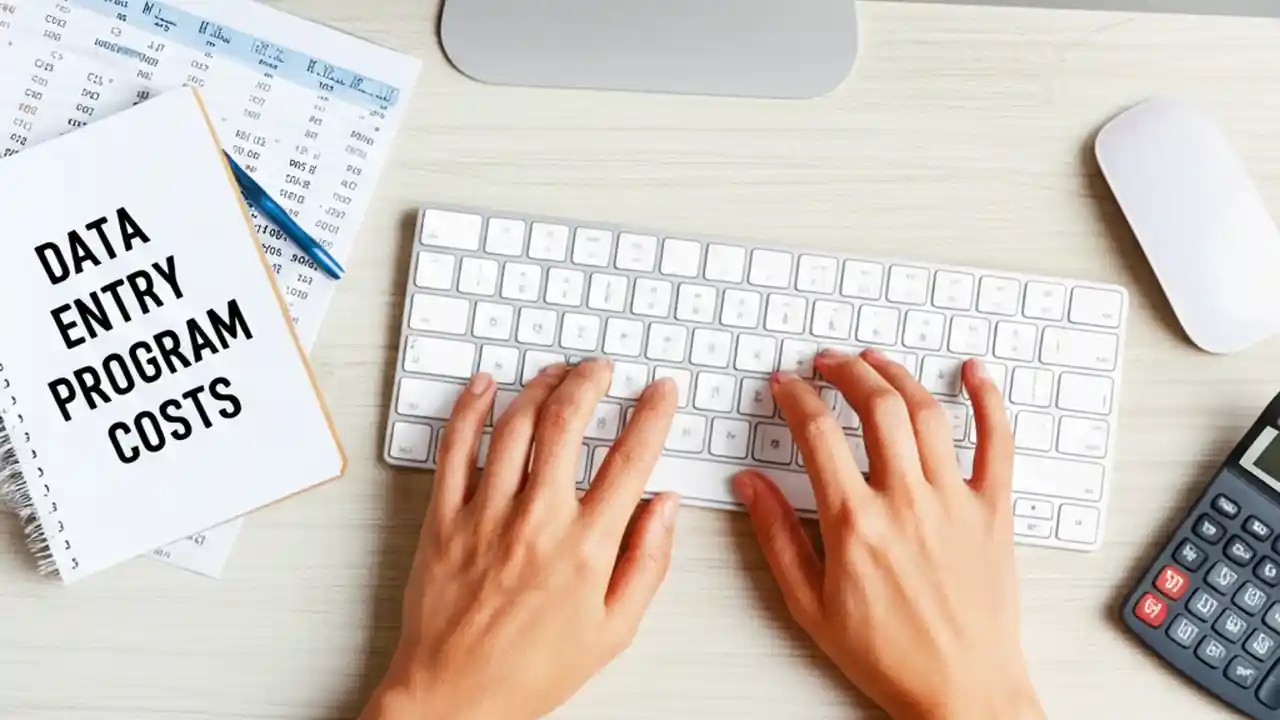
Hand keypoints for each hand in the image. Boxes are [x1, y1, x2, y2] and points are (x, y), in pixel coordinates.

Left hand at [362, 360, 679, 719]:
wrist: (454, 698)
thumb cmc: (531, 670)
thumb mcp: (614, 630)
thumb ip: (647, 562)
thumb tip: (664, 506)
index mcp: (586, 548)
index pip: (630, 459)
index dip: (652, 414)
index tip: (660, 392)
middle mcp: (537, 521)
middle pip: (567, 423)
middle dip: (590, 382)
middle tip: (601, 369)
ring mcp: (486, 515)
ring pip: (515, 425)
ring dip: (540, 387)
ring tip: (557, 374)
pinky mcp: (444, 518)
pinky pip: (455, 448)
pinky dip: (470, 408)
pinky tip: (486, 387)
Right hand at [734, 350, 1043, 719]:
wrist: (961, 690)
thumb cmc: (888, 656)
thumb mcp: (809, 604)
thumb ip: (776, 536)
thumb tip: (749, 485)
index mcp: (855, 525)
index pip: (818, 434)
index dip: (796, 398)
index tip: (786, 386)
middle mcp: (906, 503)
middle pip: (875, 408)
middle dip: (845, 372)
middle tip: (828, 363)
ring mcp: (954, 503)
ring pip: (927, 414)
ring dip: (897, 376)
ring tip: (875, 363)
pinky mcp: (994, 512)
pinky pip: (998, 443)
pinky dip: (989, 401)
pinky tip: (975, 374)